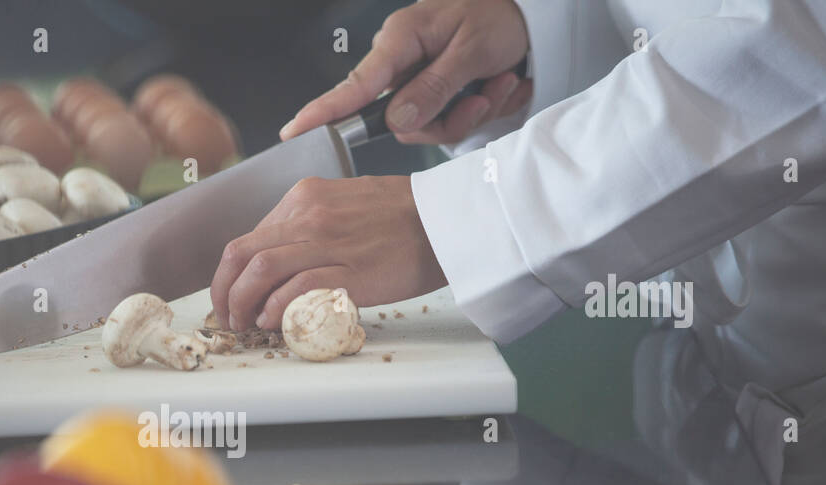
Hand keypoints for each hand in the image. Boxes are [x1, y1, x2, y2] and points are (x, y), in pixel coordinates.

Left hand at [210, 175, 445, 330]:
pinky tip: (272, 322)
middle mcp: (309, 215)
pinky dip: (276, 308)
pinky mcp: (349, 269)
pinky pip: (297, 287)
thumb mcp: (344, 205)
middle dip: (225, 292)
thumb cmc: (401, 218)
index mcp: (304, 198)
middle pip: (242, 254)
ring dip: (243, 303)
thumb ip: (308, 227)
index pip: (248, 237)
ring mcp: (328, 241)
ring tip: (246, 324)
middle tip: (228, 317)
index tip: (231, 297)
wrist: (446, 220)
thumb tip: (279, 260)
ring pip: (261, 270)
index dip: (231, 274)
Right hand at [280, 0, 531, 144]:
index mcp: (400, 41)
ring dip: (473, 110)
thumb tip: (399, 121)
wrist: (532, 11)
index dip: (322, 112)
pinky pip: (450, 120)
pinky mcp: (437, 91)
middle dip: (450, 117)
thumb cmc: (501, 13)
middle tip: (484, 96)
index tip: (293, 132)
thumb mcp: (472, 49)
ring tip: (500, 81)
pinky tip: (501, 83)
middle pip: (403, 120)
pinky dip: (482, 106)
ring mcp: (419, 79)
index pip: (353, 86)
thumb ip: (434, 88)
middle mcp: (403, 63)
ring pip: (430, 126)